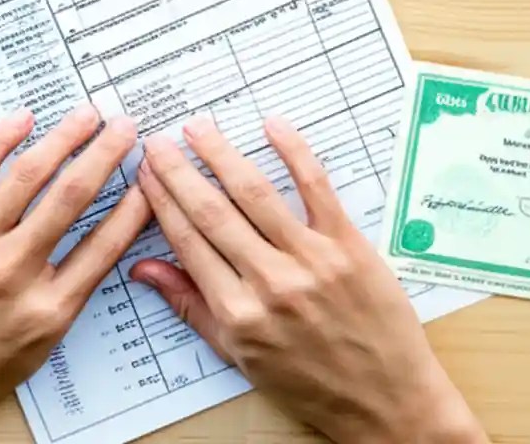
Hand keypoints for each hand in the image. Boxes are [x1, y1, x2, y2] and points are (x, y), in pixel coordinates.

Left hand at [0, 104, 148, 443]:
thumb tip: (89, 257)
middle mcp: (14, 272)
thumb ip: (62, 303)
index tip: (147, 180)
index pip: (105, 245)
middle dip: (106, 154)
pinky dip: (1, 142)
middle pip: (74, 198)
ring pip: (29, 177)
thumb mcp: (31, 354)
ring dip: (65, 138)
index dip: (134, 207)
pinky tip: (22, 122)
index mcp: (47, 310)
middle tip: (125, 128)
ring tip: (86, 115)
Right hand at [129, 116, 486, 443]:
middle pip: (212, 213)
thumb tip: (144, 269)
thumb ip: (192, 305)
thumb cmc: (311, 384)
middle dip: (179, 173)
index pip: (188, 242)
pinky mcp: (349, 247)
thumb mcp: (240, 357)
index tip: (146, 175)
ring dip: (222, 155)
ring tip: (199, 129)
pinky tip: (272, 127)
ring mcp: (311, 262)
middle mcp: (270, 284)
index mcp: (238, 314)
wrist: (385, 402)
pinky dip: (294, 152)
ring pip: (255, 195)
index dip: (162, 203)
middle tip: (158, 143)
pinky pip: (317, 189)